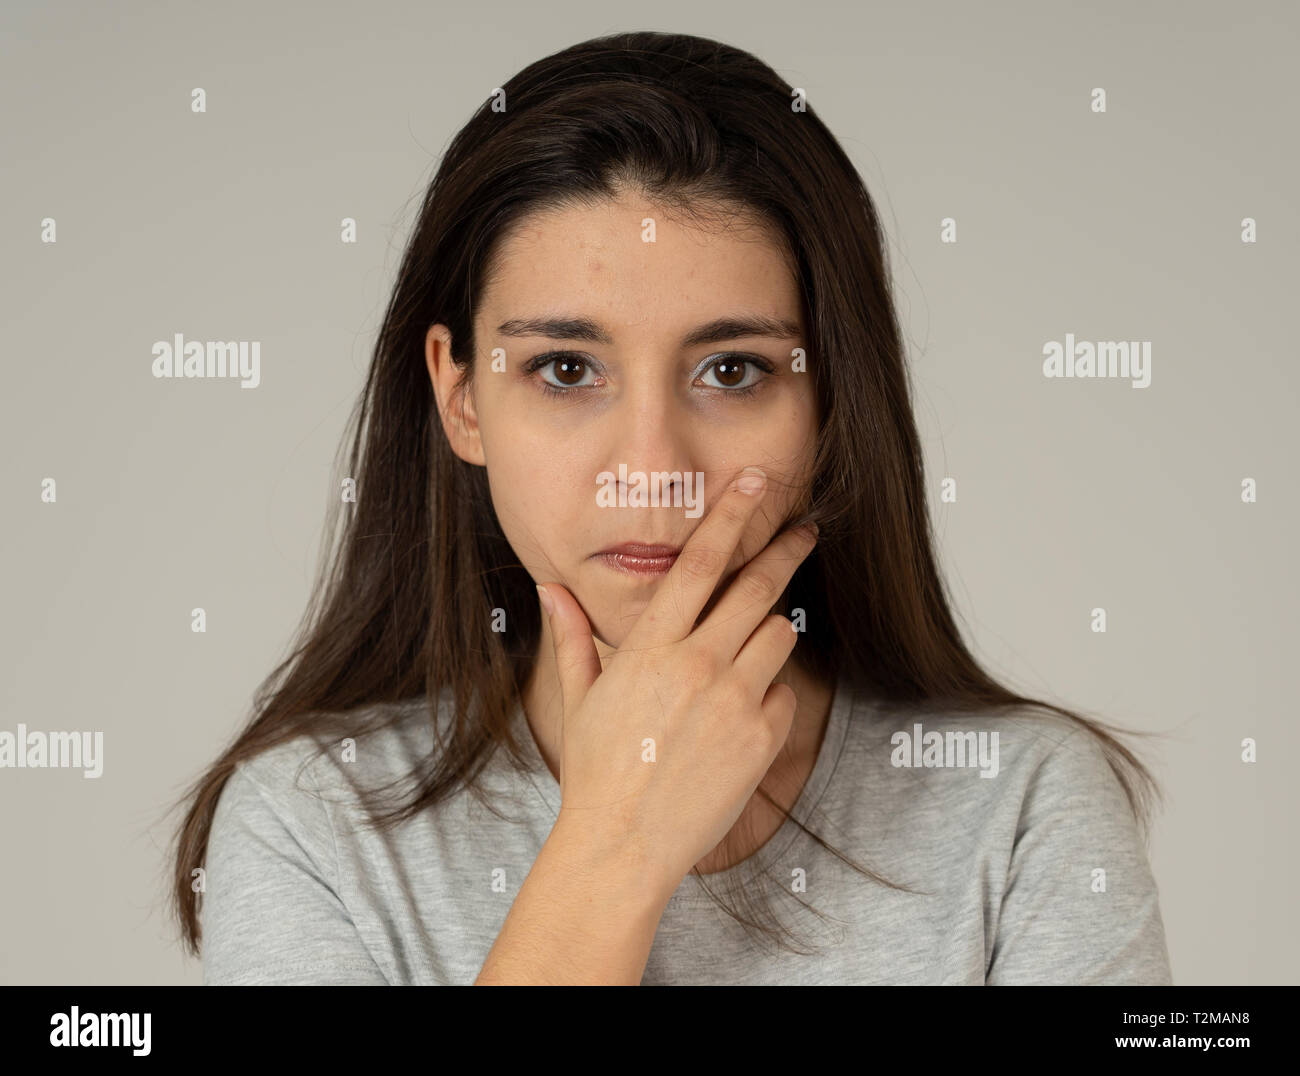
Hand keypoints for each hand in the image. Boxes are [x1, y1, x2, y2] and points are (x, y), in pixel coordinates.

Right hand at [535, 467, 818, 893]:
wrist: (623, 845)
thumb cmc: (596, 771)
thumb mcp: (580, 698)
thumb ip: (572, 636)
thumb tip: (550, 588)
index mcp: (650, 647)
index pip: (699, 562)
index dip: (731, 515)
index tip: (756, 484)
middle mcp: (697, 664)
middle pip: (755, 586)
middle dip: (785, 548)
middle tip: (804, 528)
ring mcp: (734, 701)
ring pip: (779, 634)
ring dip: (771, 631)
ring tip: (750, 649)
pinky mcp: (761, 740)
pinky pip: (785, 694)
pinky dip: (771, 696)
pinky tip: (741, 717)